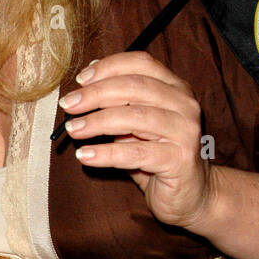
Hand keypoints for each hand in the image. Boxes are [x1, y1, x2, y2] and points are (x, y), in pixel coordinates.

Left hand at [58, 51, 215, 227]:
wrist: (190, 195)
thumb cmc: (157, 156)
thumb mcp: (135, 124)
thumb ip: (118, 101)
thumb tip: (87, 77)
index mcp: (175, 87)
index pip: (140, 63)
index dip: (108, 67)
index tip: (80, 80)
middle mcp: (184, 104)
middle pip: (134, 87)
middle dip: (96, 94)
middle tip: (68, 105)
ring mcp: (185, 131)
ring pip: (134, 118)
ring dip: (97, 122)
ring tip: (72, 129)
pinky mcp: (180, 160)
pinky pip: (136, 153)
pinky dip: (106, 153)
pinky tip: (85, 156)